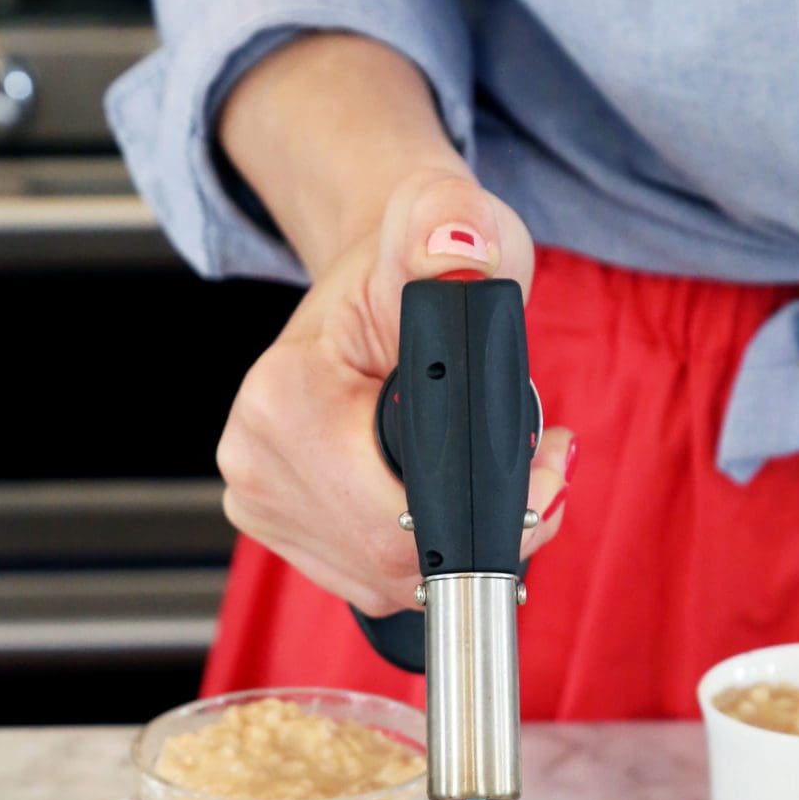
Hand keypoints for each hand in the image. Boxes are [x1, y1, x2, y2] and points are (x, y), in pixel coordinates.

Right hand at [217, 167, 574, 616]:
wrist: (371, 279)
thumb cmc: (410, 257)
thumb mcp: (444, 220)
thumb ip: (452, 223)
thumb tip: (459, 245)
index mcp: (281, 400)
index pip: (399, 522)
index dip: (487, 514)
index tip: (544, 465)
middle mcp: (255, 463)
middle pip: (394, 562)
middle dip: (486, 532)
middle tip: (540, 469)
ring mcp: (262, 505)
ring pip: (386, 579)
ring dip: (460, 547)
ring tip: (504, 480)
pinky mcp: (282, 531)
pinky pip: (371, 578)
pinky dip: (425, 555)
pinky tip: (453, 504)